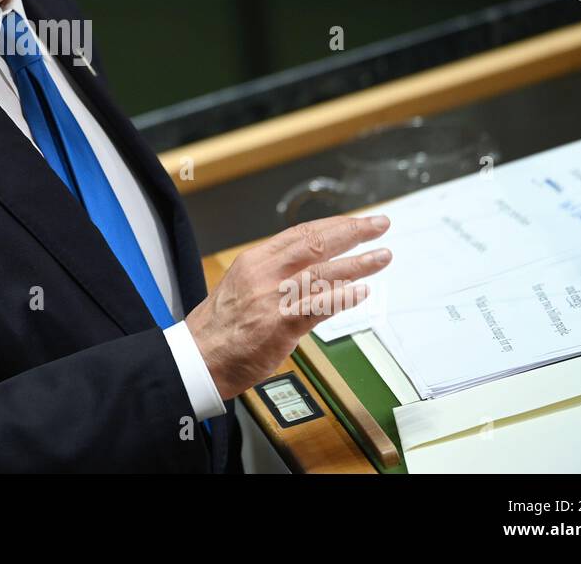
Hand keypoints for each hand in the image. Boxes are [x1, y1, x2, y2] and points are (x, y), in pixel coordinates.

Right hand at [185, 214, 392, 399]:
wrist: (197, 358)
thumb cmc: (219, 328)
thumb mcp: (240, 286)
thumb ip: (271, 275)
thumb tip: (304, 269)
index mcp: (254, 261)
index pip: (301, 233)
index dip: (334, 225)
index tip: (357, 222)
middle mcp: (264, 273)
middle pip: (316, 243)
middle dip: (353, 232)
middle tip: (379, 225)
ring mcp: (272, 298)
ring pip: (323, 273)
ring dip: (359, 264)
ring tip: (382, 257)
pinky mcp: (280, 325)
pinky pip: (319, 307)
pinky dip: (343, 297)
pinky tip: (362, 291)